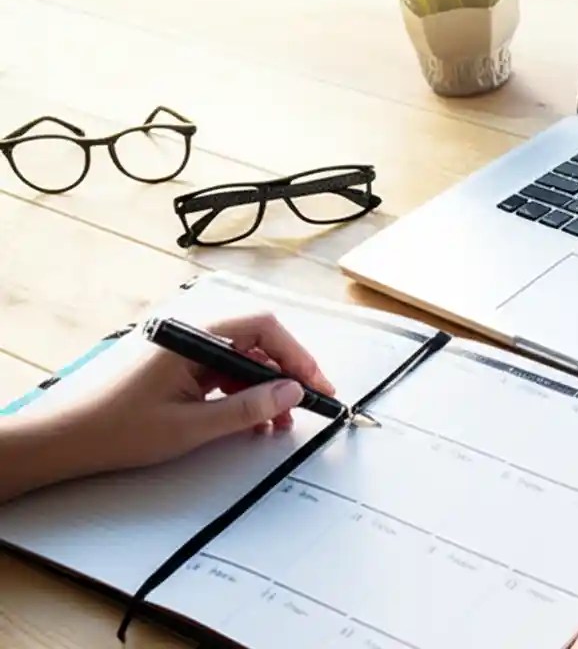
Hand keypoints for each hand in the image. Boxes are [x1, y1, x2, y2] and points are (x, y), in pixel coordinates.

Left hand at [0, 314, 334, 501]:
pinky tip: (254, 422)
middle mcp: (191, 337)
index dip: (297, 356)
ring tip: (279, 424)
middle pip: (257, 342)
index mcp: (193, 338)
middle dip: (287, 375)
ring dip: (267, 390)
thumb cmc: (118, 430)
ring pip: (243, 361)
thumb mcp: (192, 426)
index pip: (262, 328)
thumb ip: (247, 408)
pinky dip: (245, 396)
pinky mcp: (180, 370)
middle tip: (309, 405)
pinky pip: (225, 375)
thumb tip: (292, 393)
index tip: (316, 387)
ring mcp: (186, 353)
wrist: (68, 441)